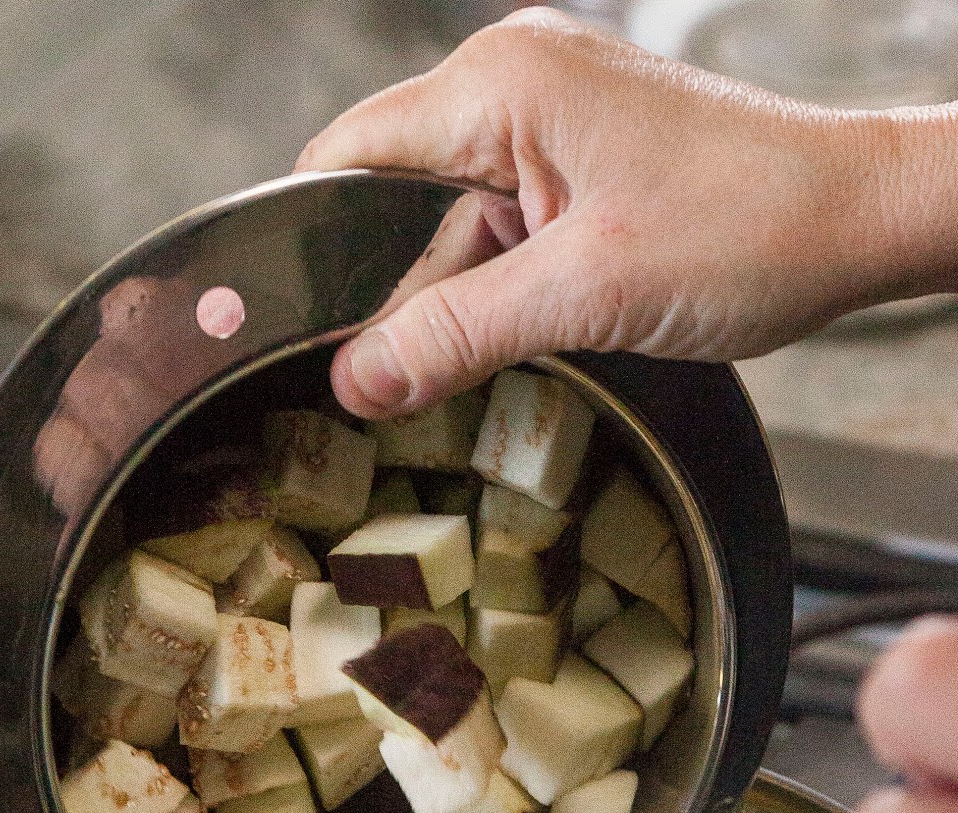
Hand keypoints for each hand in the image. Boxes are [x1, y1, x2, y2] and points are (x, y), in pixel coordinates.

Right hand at [296, 8, 957, 417]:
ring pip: (450, 225)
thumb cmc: (749, 228)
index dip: (317, 247)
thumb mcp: (585, 294)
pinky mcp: (579, 159)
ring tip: (540, 327)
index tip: (306, 334)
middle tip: (434, 367)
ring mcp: (550, 119)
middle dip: (408, 290)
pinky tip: (549, 319)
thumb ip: (456, 334)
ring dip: (470, 295)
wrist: (859, 220)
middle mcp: (514, 83)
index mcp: (500, 84)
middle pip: (394, 202)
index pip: (348, 158)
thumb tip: (355, 378)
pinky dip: (509, 284)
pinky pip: (503, 227)